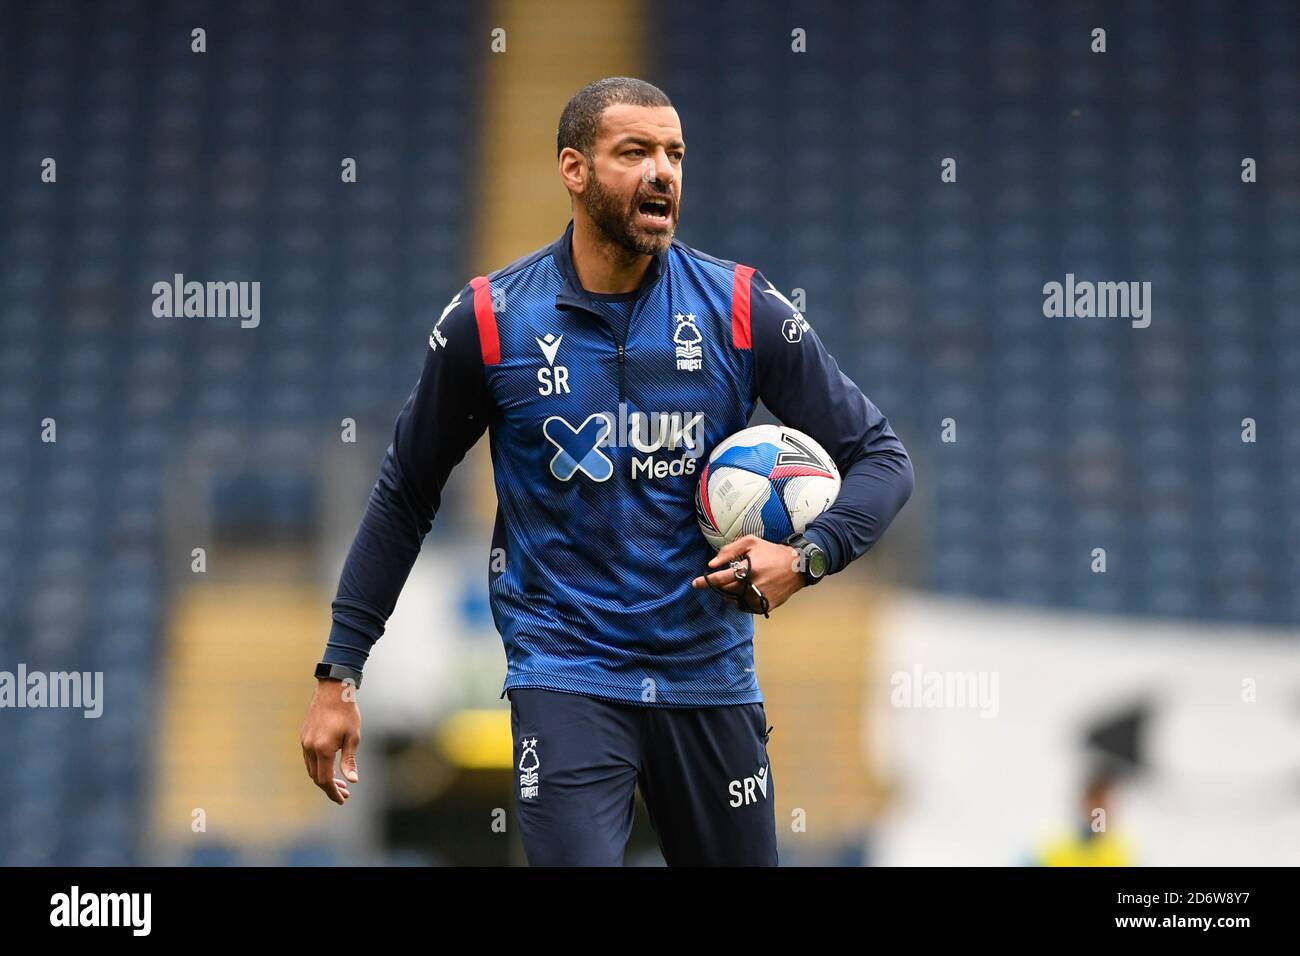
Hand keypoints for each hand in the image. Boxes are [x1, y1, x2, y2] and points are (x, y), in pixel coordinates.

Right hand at [299, 677, 360, 805]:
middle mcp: (310, 747)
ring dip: (324, 778)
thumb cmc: (346, 713)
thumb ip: (350, 761)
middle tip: (345, 794)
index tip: (342, 799)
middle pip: (316, 777)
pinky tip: (330, 768)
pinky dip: (318, 767)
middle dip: (330, 788)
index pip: (325, 780)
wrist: (333, 691)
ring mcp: (305, 742)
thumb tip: (353, 781)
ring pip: (311, 768)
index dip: (333, 792)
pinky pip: (309, 758)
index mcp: (322, 749)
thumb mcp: (353, 737)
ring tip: (340, 783)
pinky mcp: (304, 736)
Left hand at [691, 533, 804, 612]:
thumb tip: (712, 564)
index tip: (695, 584)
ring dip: (732, 593)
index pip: (722, 578)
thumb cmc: (772, 552)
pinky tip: (748, 590)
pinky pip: (746, 607)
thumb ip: (729, 551)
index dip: (706, 582)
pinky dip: (742, 600)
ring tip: (740, 582)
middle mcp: (754, 585)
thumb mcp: (751, 542)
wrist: (797, 566)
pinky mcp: (766, 606)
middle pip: (727, 590)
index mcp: (749, 568)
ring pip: (735, 600)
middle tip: (723, 579)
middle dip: (721, 586)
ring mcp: (760, 597)